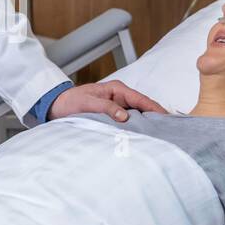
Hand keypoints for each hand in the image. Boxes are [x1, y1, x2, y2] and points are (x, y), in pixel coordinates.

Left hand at [47, 81, 167, 122]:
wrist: (57, 106)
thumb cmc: (71, 101)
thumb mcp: (87, 103)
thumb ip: (106, 108)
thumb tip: (125, 116)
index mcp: (117, 89)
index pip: (141, 99)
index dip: (154, 108)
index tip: (166, 118)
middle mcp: (120, 96)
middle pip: (143, 107)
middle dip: (155, 117)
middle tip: (168, 130)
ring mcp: (118, 106)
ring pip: (138, 115)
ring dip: (146, 123)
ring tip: (159, 134)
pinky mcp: (114, 115)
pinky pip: (129, 121)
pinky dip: (136, 127)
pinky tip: (143, 136)